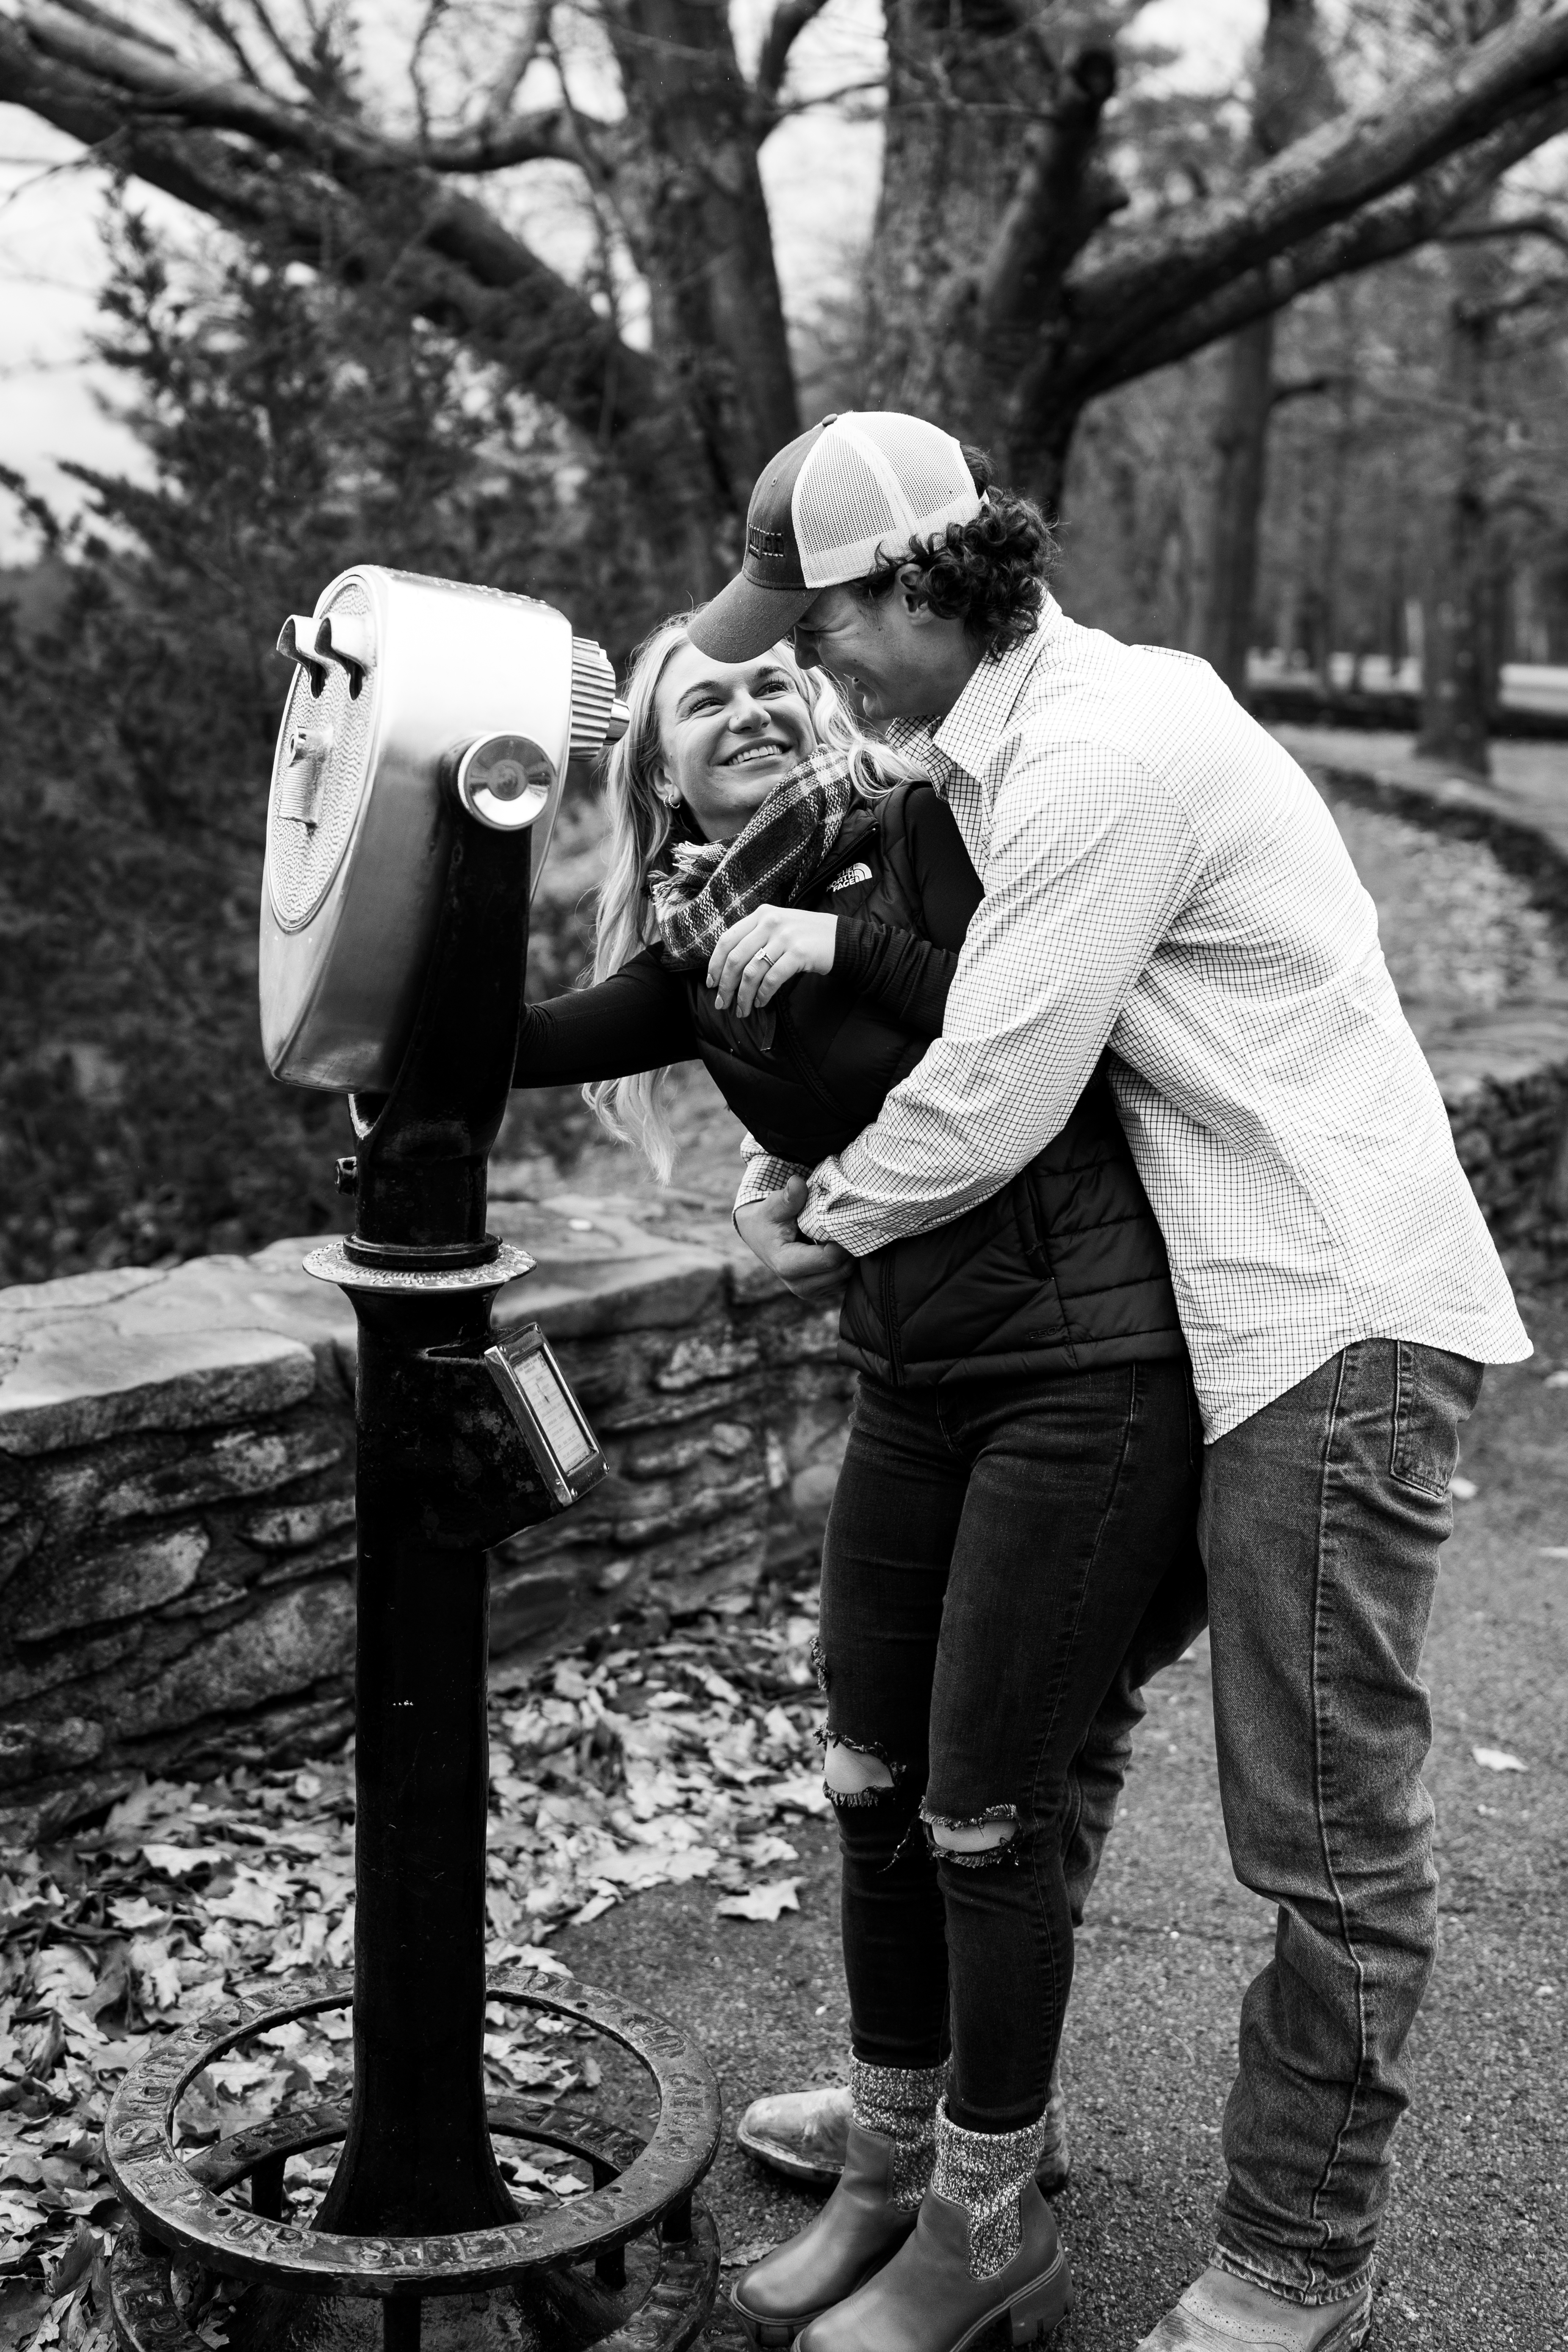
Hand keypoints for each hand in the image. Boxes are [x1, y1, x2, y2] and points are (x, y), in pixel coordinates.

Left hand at [708, 905, 836, 1016]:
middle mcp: (770, 922)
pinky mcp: (798, 953)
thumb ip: (755, 938)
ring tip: (742, 1010)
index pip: (727, 940)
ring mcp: (784, 937)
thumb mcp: (778, 927)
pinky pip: (772, 979)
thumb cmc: (807, 937)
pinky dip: (763, 994)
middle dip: (725, 986)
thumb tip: (727, 968)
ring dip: (743, 996)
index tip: (711, 983)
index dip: (715, 964)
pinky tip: (760, 1002)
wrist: (842, 939)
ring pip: (751, 972)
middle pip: (735, 959)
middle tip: (722, 1004)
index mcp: (761, 915)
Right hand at [734, 1177, 851, 1304]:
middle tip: (852, 1224)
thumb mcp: (774, 1205)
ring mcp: (810, 1292)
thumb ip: (788, 1197)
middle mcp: (798, 1285)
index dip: (843, 1239)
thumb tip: (797, 1183)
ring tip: (845, 1233)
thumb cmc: (768, 1219)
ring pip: (846, 1277)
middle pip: (842, 1270)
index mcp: (786, 1265)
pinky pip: (845, 1281)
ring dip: (851, 1256)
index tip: (847, 1219)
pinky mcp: (820, 1291)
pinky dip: (847, 1263)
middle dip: (851, 1247)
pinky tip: (841, 1245)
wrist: (760, 1237)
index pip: (829, 1259)